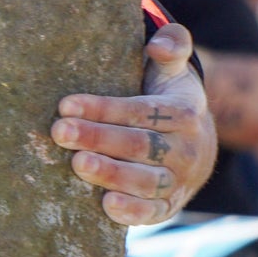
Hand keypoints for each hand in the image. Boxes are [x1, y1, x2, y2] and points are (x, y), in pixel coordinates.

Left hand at [50, 22, 216, 225]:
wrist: (198, 149)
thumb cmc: (170, 103)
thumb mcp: (174, 73)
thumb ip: (172, 46)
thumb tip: (158, 44)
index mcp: (182, 113)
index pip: (139, 111)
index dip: (102, 108)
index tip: (65, 105)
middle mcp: (184, 149)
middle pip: (139, 144)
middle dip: (97, 138)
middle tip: (59, 132)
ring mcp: (178, 181)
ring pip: (145, 180)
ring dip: (111, 174)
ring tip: (77, 164)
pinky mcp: (169, 207)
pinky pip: (153, 212)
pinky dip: (132, 212)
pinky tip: (106, 205)